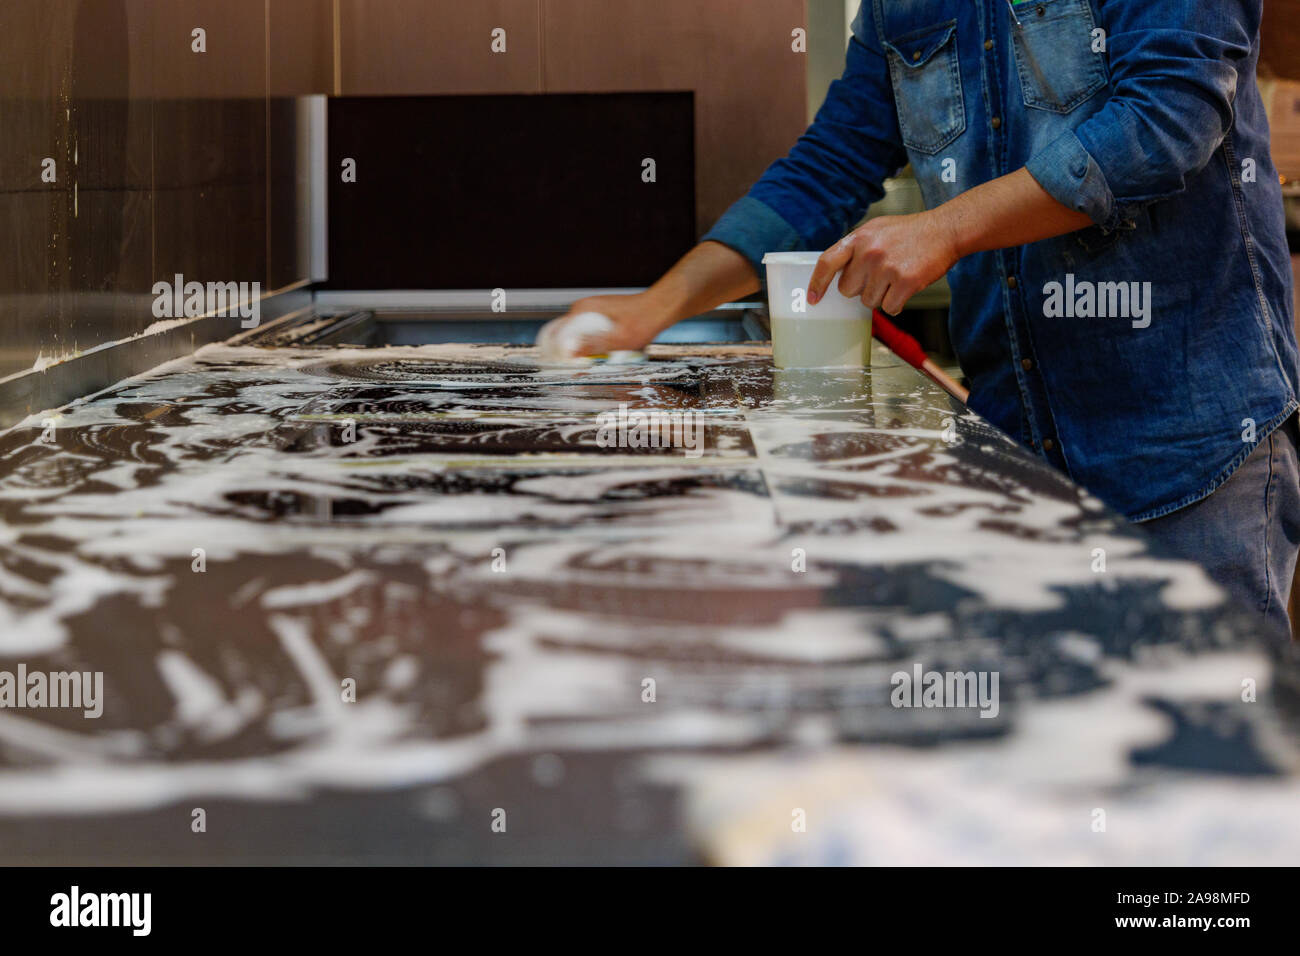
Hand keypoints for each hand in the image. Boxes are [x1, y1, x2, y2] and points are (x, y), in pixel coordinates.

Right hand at [544, 292, 665, 355]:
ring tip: (588, 364)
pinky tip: (603, 353)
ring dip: (581, 349)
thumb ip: (594, 346)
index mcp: (583, 310)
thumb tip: (571, 354)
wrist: (660, 307)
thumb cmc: (644, 320)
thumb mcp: (618, 339)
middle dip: (567, 352)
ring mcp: (592, 310)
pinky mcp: (601, 315)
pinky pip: (588, 332)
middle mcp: (584, 307)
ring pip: (577, 334)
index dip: (555, 351)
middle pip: (565, 334)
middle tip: (572, 369)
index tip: (557, 366)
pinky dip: (592, 343)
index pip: (557, 332)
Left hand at [807, 210, 959, 314]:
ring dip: (881, 296)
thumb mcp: (876, 230)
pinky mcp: (905, 282)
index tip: (813, 299)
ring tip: (895, 278)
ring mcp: (887, 267)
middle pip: (848, 290)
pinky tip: (906, 287)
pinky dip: (897, 303)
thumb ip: (854, 248)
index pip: (827, 263)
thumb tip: (835, 273)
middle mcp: (869, 252)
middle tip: (879, 276)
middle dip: (861, 288)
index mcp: (858, 238)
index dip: (817, 284)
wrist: (945, 230)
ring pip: (869, 302)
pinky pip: (890, 307)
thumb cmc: (909, 232)